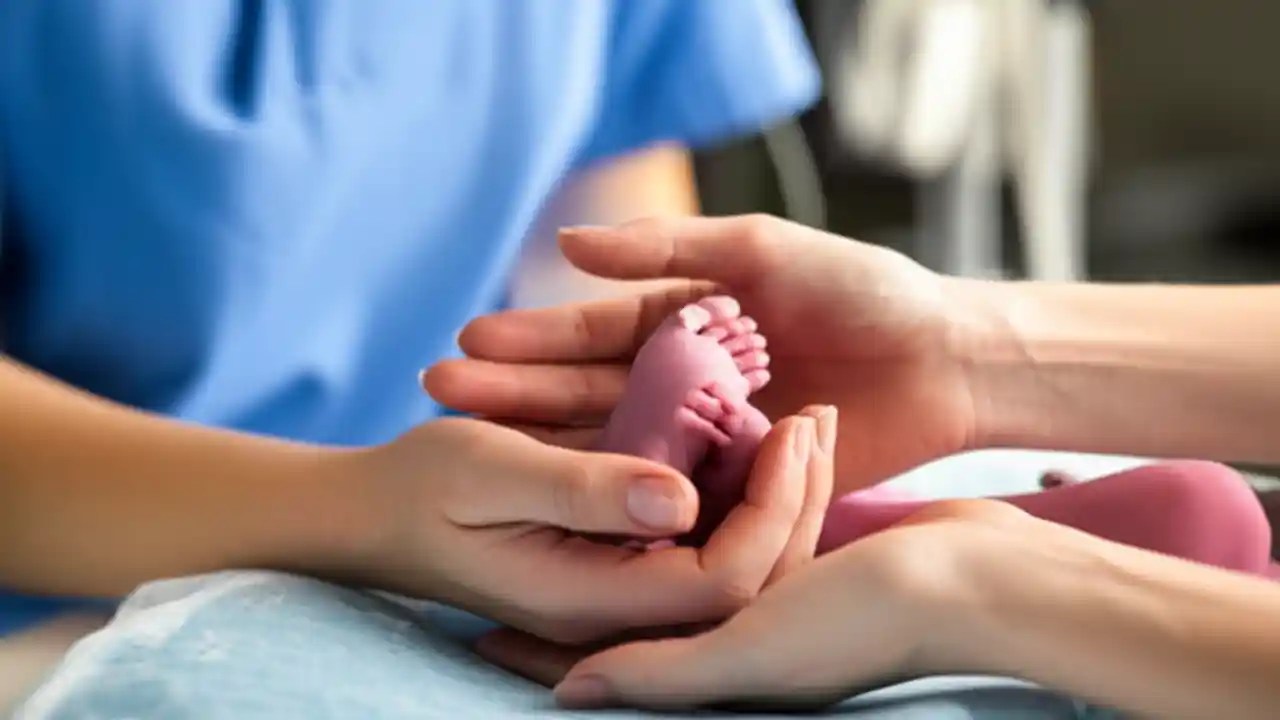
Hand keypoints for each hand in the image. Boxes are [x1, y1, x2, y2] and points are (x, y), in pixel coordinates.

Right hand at [341, 408, 832, 643]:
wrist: (369, 515)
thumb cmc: (416, 490)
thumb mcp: (490, 470)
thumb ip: (585, 489)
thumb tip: (681, 496)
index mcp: (591, 595)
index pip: (722, 581)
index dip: (770, 512)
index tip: (787, 430)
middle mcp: (617, 602)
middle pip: (743, 580)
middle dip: (792, 505)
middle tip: (814, 422)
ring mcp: (618, 585)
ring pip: (728, 562)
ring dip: (772, 499)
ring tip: (800, 423)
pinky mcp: (615, 559)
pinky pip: (693, 541)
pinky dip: (731, 494)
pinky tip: (745, 436)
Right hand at [428, 215, 1006, 491]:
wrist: (946, 357)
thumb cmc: (863, 291)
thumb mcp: (762, 250)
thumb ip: (670, 249)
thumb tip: (568, 244)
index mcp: (685, 324)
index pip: (592, 334)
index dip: (531, 342)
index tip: (465, 347)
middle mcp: (685, 386)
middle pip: (587, 393)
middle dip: (513, 393)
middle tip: (438, 397)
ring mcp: (707, 440)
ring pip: (615, 445)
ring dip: (546, 444)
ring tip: (475, 442)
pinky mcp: (737, 488)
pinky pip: (673, 492)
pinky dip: (622, 493)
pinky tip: (559, 497)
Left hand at [477, 499, 1038, 710]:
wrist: (989, 582)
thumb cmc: (872, 622)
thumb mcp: (752, 652)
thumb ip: (661, 671)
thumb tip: (568, 694)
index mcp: (719, 652)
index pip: (610, 649)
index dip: (543, 640)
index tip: (473, 618)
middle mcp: (743, 624)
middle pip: (641, 588)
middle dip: (587, 555)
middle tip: (526, 526)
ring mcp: (782, 584)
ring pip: (694, 535)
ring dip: (657, 496)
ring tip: (597, 470)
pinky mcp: (819, 543)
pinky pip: (751, 503)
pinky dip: (726, 469)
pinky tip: (701, 436)